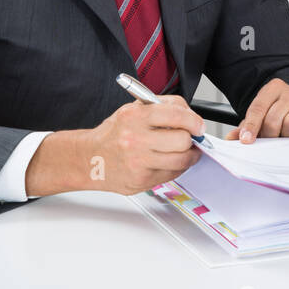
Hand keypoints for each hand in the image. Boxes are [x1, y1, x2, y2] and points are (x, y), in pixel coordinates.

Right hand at [81, 95, 204, 194]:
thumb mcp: (133, 110)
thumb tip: (190, 116)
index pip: (177, 114)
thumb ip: (162, 107)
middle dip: (191, 138)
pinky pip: (172, 174)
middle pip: (183, 139)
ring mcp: (139, 162)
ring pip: (181, 160)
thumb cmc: (113, 134)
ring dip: (189, 155)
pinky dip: (177, 167)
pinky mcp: (142, 180)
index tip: (198, 125)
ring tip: (184, 151)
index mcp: (135, 116)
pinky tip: (169, 161)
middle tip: (191, 138)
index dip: (194, 120)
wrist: (89, 159)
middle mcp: (136, 139)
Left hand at [225, 78, 288, 142]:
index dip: (251, 126)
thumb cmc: (284, 115)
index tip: (246, 140)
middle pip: (273, 119)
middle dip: (270, 135)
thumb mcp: (263, 117)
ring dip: (287, 136)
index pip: (258, 108)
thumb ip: (246, 126)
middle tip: (273, 139)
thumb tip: (231, 138)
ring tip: (288, 135)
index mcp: (274, 88)